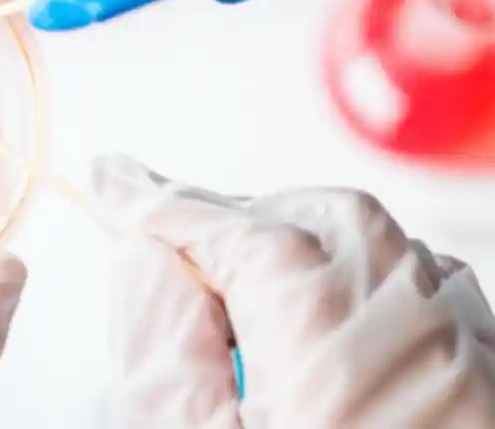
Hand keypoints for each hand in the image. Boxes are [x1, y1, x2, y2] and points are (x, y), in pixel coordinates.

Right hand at [89, 155, 494, 426]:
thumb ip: (158, 336)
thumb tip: (144, 251)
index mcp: (331, 345)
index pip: (233, 229)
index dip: (157, 201)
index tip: (109, 181)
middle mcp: (418, 335)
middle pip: (321, 220)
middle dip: (239, 223)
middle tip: (173, 253)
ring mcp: (469, 360)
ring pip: (380, 248)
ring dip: (303, 250)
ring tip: (242, 310)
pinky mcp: (490, 385)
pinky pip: (431, 294)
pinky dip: (366, 286)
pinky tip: (323, 334)